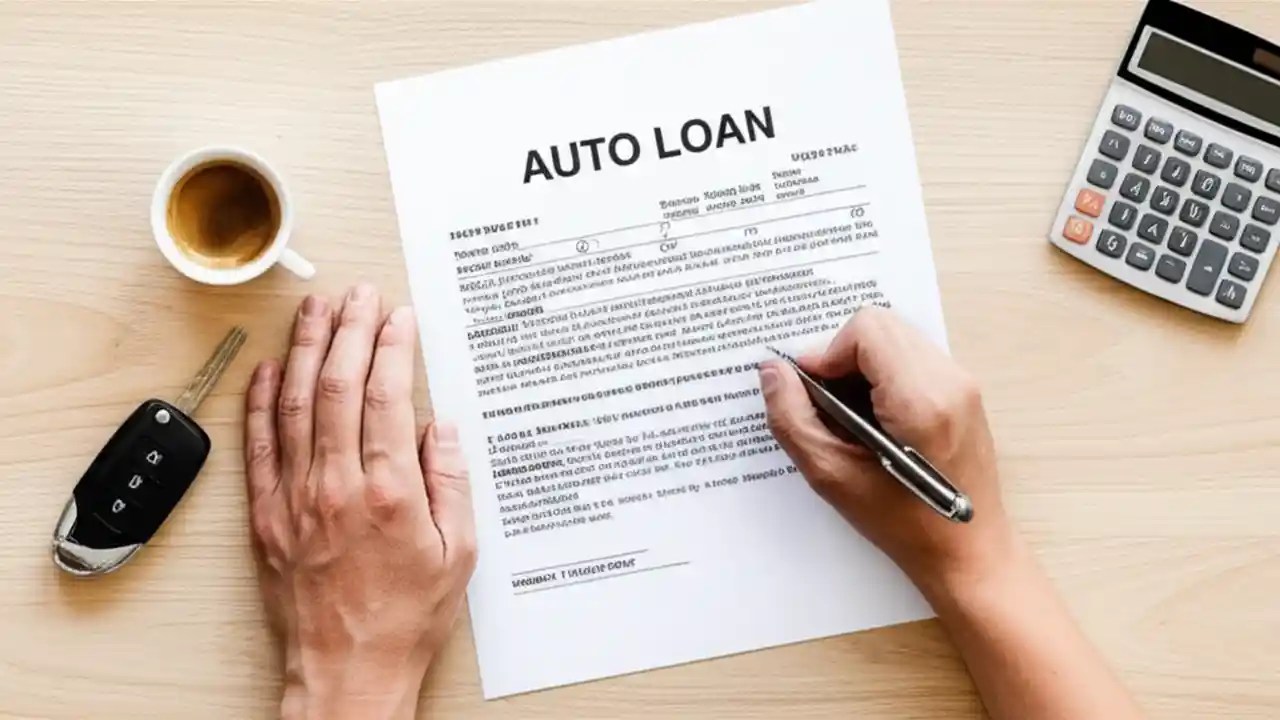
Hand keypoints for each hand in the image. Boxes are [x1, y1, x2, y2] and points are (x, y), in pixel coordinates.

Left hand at [243, 285, 476, 719]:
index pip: (385, 396)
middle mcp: (336, 486)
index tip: (398, 317)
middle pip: (335, 386)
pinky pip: (258, 447)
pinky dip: (260, 402)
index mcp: (389, 492)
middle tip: (357, 294)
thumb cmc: (407, 618)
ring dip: (303, 350)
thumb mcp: (459, 552)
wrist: (349, 673)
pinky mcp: (267, 518)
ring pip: (293, 405)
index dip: (391, 346)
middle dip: (348, 330)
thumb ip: (449, 481)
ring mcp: (295, 499)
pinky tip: (267, 370)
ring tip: (314, 310)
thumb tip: (438, 425)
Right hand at [758, 307, 1012, 595]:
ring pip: (897, 339)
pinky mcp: (965, 394)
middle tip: (827, 403)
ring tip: (851, 416)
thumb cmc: (906, 525)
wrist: (969, 554)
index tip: (812, 390)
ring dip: (863, 366)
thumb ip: (794, 418)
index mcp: (920, 399)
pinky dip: (885, 376)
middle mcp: (950, 380)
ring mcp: (963, 385)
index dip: (827, 352)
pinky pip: (914, 359)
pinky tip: (875, 421)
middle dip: (843, 356)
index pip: (866, 329)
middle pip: (882, 326)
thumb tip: (773, 372)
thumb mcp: (833, 476)